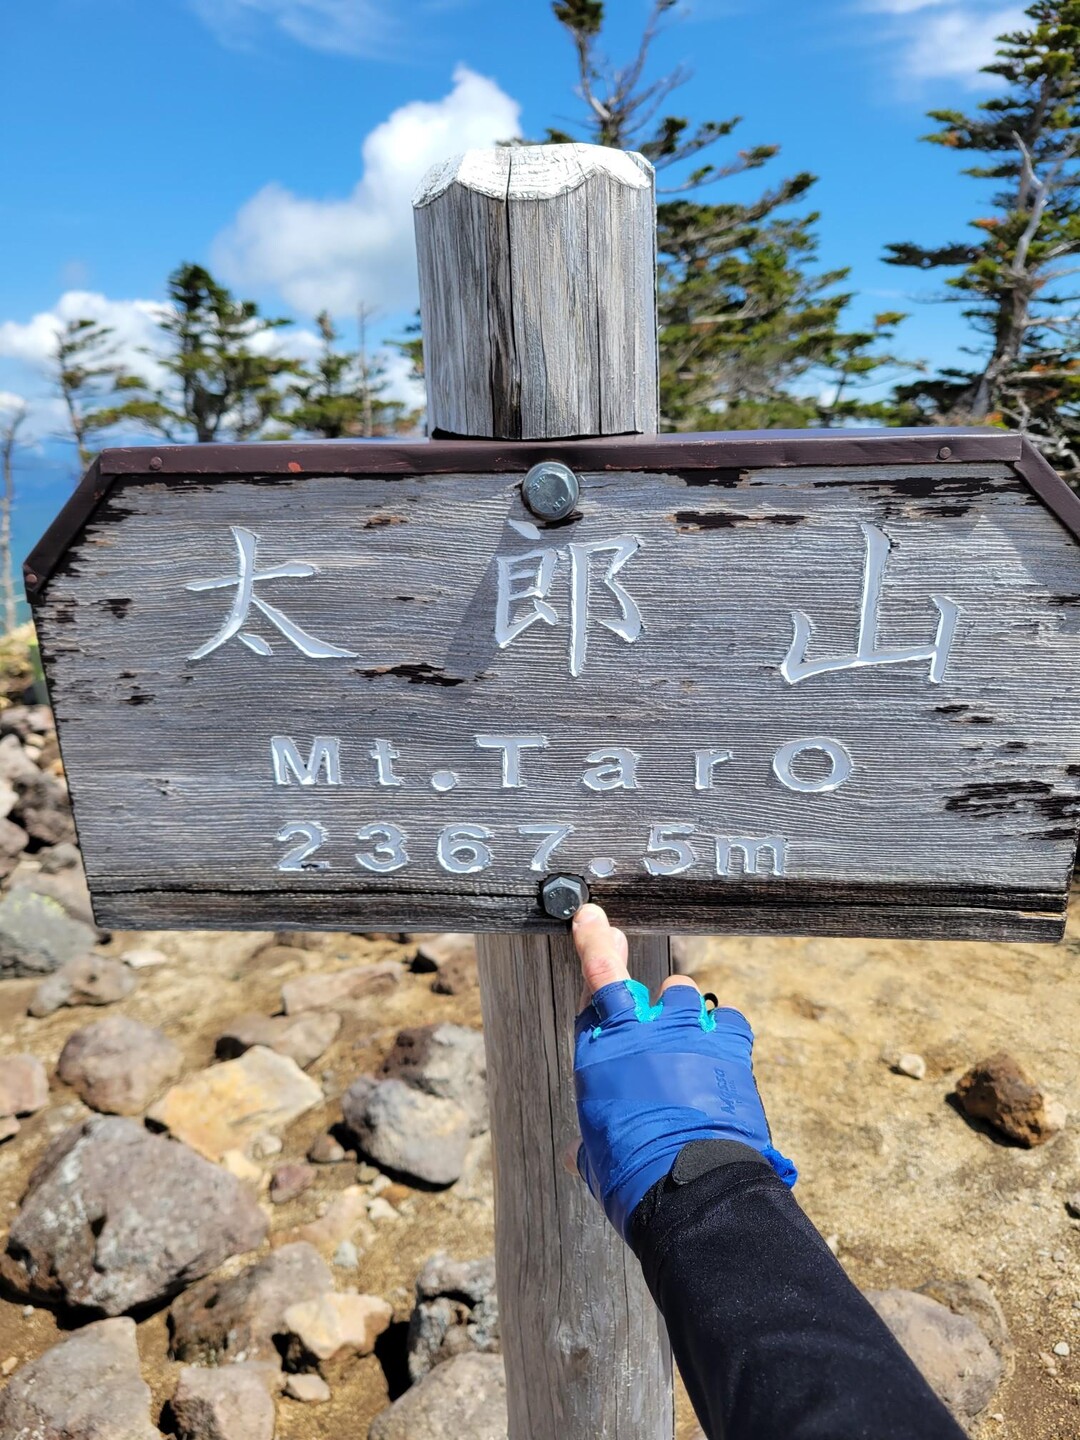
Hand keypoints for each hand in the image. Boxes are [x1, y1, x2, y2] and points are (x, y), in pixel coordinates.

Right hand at [571, 903, 795, 1240]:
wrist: (688, 1186)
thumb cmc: (631, 1177)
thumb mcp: (597, 1159)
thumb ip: (590, 1143)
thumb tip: (578, 1155)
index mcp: (598, 1055)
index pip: (590, 989)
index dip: (594, 950)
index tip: (594, 923)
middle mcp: (636, 1032)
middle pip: (622, 974)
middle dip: (612, 947)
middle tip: (611, 934)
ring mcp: (683, 1032)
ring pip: (681, 992)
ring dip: (680, 1008)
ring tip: (685, 1033)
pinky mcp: (726, 1044)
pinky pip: (727, 1019)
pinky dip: (724, 1031)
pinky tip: (724, 1048)